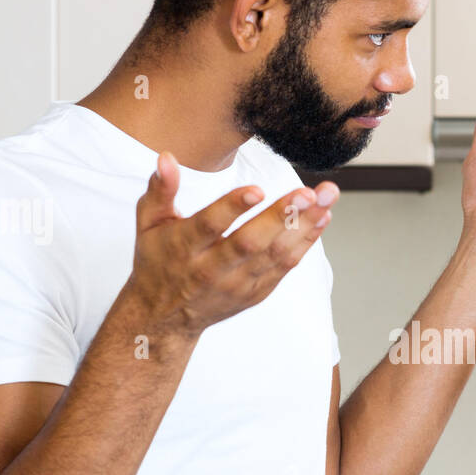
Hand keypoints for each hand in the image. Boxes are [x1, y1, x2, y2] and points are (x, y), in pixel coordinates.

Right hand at [124, 150, 338, 339]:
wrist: (165, 316)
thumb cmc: (158, 259)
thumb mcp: (148, 224)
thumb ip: (160, 190)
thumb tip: (166, 158)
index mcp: (184, 248)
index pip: (209, 226)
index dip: (232, 208)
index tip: (256, 189)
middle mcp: (212, 269)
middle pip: (250, 243)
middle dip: (281, 217)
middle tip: (308, 192)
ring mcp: (237, 284)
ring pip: (274, 255)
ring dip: (304, 227)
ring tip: (326, 200)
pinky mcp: (256, 293)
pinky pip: (284, 267)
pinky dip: (305, 243)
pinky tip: (322, 218)